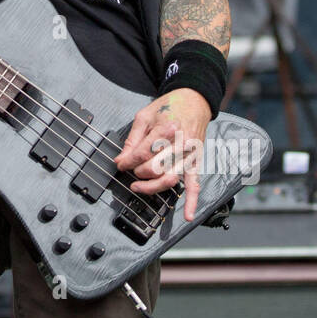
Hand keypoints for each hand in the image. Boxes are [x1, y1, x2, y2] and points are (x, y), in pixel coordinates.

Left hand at [114, 88, 210, 221]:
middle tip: (130, 169)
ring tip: (138, 187)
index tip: (120, 165)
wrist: (194, 102)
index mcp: (165, 129)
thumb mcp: (144, 116)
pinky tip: (189, 215)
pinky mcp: (196, 162)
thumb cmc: (168, 107)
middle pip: (154, 168)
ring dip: (152, 188)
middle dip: (137, 172)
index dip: (127, 162)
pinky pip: (195, 184)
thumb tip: (121, 160)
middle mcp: (179, 143)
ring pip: (169, 179)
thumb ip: (132, 139)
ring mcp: (189, 155)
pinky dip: (193, 201)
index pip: (141, 153)